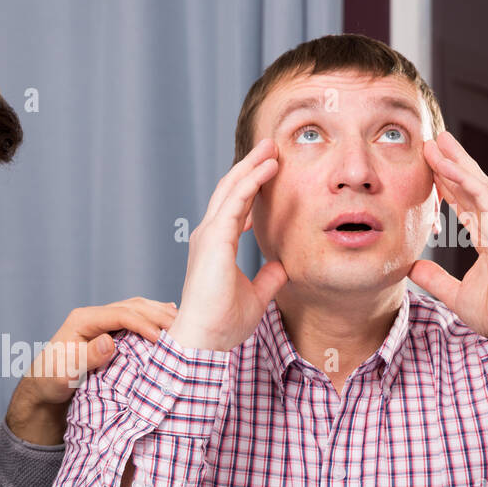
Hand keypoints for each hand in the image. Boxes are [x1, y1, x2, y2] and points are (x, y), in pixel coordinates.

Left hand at [6, 297, 177, 442]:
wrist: (43, 389)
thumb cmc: (50, 381)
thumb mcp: (64, 374)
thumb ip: (86, 358)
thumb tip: (110, 342)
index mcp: (82, 320)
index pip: (119, 314)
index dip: (142, 323)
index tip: (161, 338)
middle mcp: (94, 317)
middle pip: (132, 307)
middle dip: (158, 314)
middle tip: (184, 326)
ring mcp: (104, 324)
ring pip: (138, 310)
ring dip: (160, 315)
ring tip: (184, 323)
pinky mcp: (111, 334)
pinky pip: (137, 322)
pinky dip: (155, 322)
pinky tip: (173, 325)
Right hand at [167, 138, 289, 350]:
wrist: (205, 339)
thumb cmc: (222, 323)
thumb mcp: (255, 296)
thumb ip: (268, 278)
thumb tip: (282, 265)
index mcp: (215, 247)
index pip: (234, 207)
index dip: (252, 187)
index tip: (270, 172)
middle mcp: (208, 236)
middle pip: (230, 190)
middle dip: (250, 166)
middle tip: (270, 147)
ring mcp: (209, 235)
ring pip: (231, 188)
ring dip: (252, 165)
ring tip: (272, 147)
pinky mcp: (215, 238)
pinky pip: (236, 200)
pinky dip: (252, 180)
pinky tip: (268, 167)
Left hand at [410, 130, 487, 338]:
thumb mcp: (455, 295)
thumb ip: (435, 279)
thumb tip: (413, 266)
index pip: (468, 205)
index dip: (450, 186)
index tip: (431, 169)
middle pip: (473, 187)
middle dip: (453, 163)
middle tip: (434, 141)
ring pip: (478, 185)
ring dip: (456, 161)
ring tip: (438, 140)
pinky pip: (483, 197)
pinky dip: (464, 179)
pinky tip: (446, 165)